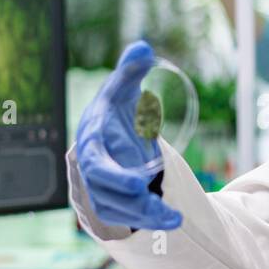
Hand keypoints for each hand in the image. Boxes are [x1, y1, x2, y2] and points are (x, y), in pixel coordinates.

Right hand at [75, 40, 181, 230]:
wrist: (102, 137)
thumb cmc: (113, 112)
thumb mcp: (121, 90)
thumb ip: (130, 70)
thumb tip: (142, 47)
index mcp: (93, 142)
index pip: (96, 162)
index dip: (114, 175)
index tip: (139, 183)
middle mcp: (92, 169)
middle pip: (107, 193)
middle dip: (134, 204)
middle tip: (165, 211)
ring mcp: (98, 188)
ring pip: (118, 210)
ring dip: (146, 217)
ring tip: (176, 220)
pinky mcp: (110, 202)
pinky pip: (126, 218)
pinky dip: (147, 221)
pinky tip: (170, 221)